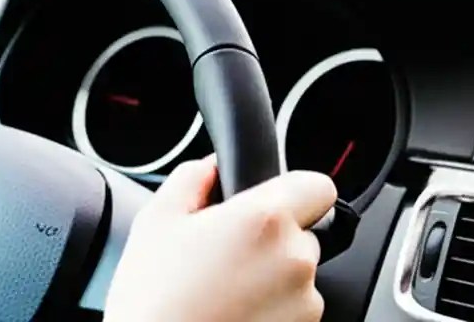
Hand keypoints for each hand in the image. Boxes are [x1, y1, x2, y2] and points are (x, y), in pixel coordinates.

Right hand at [104, 156, 336, 321]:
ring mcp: (304, 302)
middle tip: (227, 253)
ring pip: (298, 272)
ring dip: (272, 276)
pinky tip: (233, 311)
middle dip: (272, 238)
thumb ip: (192, 178)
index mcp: (264, 219)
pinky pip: (295, 308)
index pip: (318, 185)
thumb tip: (212, 167)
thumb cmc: (155, 302)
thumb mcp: (156, 221)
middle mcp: (295, 258)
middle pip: (303, 231)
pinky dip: (272, 308)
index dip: (295, 189)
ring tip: (224, 290)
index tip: (272, 201)